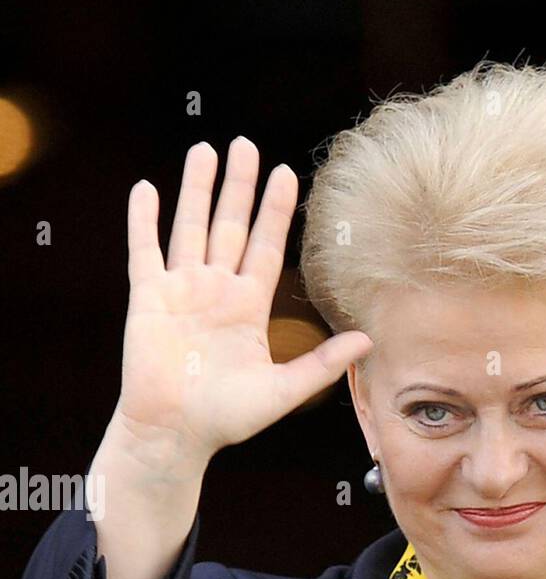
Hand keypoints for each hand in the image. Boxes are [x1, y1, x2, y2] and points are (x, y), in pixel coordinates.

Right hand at [113, 137, 372, 467]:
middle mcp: (215, 291)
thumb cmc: (226, 419)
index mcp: (247, 308)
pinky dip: (144, 221)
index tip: (286, 175)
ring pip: (190, 228)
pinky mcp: (148, 299)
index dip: (276, 212)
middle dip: (239, 187)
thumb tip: (368, 341)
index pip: (266, 248)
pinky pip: (145, 251)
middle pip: (230, 227)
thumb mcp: (283, 390)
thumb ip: (322, 364)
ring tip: (205, 150)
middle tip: (247, 144)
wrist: (175, 434)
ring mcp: (180, 291)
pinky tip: (146, 188)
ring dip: (196, 189)